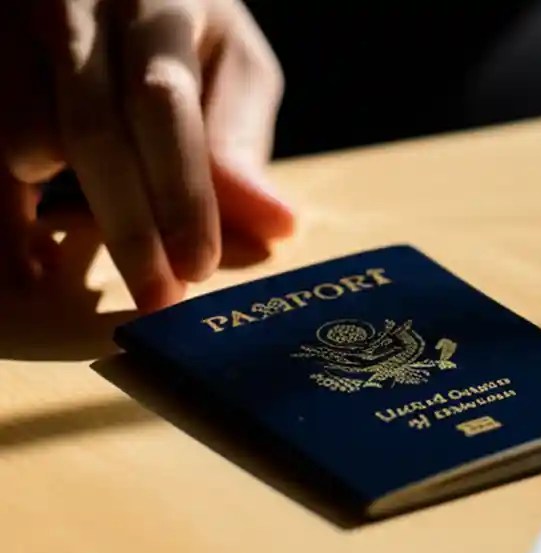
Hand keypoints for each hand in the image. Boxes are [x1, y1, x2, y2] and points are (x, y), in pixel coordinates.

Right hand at [0, 0, 295, 311]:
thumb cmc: (179, 20)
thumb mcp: (231, 60)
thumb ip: (240, 139)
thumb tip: (275, 228)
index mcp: (154, 2)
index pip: (163, 104)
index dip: (180, 192)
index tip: (198, 266)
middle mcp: (74, 7)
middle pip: (92, 130)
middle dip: (130, 226)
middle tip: (160, 296)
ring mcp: (13, 31)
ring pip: (25, 139)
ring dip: (72, 208)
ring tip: (127, 254)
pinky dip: (12, 214)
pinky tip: (36, 261)